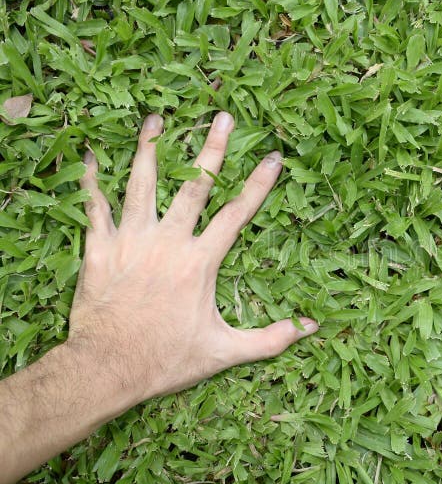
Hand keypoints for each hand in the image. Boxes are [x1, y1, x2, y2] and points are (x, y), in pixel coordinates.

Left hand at [69, 111, 317, 403]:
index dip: (259, 184)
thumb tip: (310, 327)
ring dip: (150, 149)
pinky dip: (90, 182)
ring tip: (155, 119)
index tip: (274, 157)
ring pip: (141, 184)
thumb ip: (270, 338)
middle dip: (211, 149)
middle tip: (222, 117)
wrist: (107, 366)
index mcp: (200, 261)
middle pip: (194, 186)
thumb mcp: (225, 352)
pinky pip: (93, 207)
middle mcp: (168, 241)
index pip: (238, 214)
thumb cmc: (166, 358)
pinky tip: (89, 157)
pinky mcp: (99, 248)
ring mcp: (131, 240)